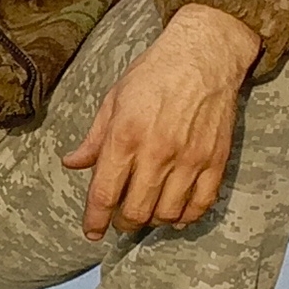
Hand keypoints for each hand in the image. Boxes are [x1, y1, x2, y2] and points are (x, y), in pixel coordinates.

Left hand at [62, 4, 261, 238]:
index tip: (92, 232)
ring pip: (167, 214)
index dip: (95, 220)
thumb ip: (94, 138)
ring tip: (147, 213)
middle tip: (120, 219)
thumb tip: (73, 163)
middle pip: (136, 211)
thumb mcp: (114, 99)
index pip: (104, 193)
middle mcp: (157, 152)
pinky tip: (176, 214)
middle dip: (123, 223)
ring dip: (153, 221)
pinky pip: (201, 204)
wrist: (203, 55)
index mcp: (125, 136)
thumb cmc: (154, 74)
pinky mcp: (215, 161)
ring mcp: (189, 159)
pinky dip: (186, 217)